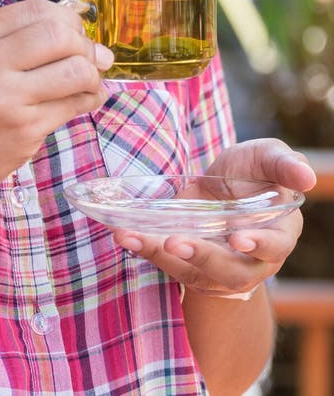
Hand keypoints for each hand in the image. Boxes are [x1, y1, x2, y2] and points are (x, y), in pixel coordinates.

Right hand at [0, 0, 112, 214]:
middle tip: (90, 57)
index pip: (36, 9)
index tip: (76, 32)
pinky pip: (74, 103)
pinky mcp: (24, 128)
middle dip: (84, 44)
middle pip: (60, 34)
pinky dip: (88, 99)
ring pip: (76, 69)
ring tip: (88, 82)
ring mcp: (5, 96)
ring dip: (92, 74)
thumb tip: (77, 18)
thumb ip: (14, 38)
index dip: (67, 19)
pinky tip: (83, 101)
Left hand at [113, 138, 316, 297]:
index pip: (273, 246)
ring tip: (135, 237)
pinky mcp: (187, 263)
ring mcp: (216, 266)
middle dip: (204, 257)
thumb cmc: (253, 173)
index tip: (239, 237)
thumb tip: (306, 176)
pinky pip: (165, 261)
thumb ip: (284, 165)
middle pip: (232, 270)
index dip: (258, 245)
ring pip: (193, 270)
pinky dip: (144, 248)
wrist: (224, 187)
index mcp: (277, 233)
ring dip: (164, 256)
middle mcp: (249, 259)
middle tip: (179, 242)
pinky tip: (124, 234)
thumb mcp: (268, 159)